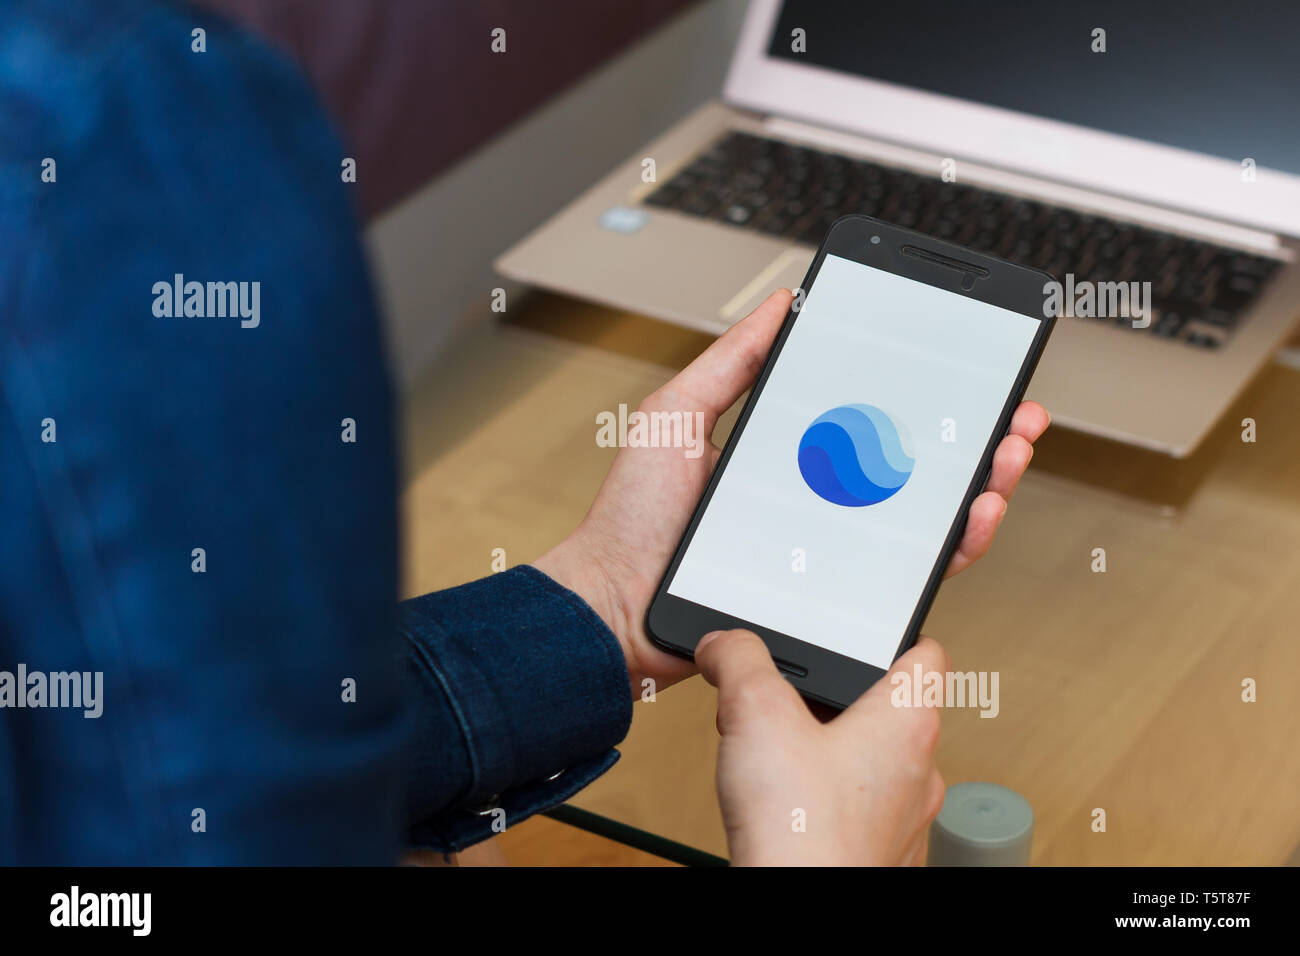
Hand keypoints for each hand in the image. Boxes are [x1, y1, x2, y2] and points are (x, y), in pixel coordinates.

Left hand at [534, 289, 1049, 694]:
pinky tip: (975, 512)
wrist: (612, 604)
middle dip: (973, 435)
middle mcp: (818, 500)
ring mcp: (830, 547)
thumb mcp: (676, 415)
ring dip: (981, 482)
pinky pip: (907, 571)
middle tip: (1013, 410)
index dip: (922, 395)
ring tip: (1009, 452)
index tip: (964, 365)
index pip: (871, 418)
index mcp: (788, 454)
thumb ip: (730, 362)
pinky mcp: (834, 593)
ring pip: (925, 516)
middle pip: (914, 464)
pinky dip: (952, 544)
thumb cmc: (632, 519)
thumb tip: (782, 301)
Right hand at [698, 628, 948, 865]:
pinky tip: (787, 802)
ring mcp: (904, 820)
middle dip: (839, 699)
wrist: (800, 911)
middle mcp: (919, 771)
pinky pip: (861, 811)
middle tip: (795, 696)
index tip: (865, 632)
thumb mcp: (754, 714)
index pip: (927, 654)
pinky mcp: (880, 856)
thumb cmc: (801, 831)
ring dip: (833, 751)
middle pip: (891, 709)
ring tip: (783, 751)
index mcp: (907, 722)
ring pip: (876, 764)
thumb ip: (739, 662)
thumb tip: (724, 643)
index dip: (893, 634)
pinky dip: (829, 800)